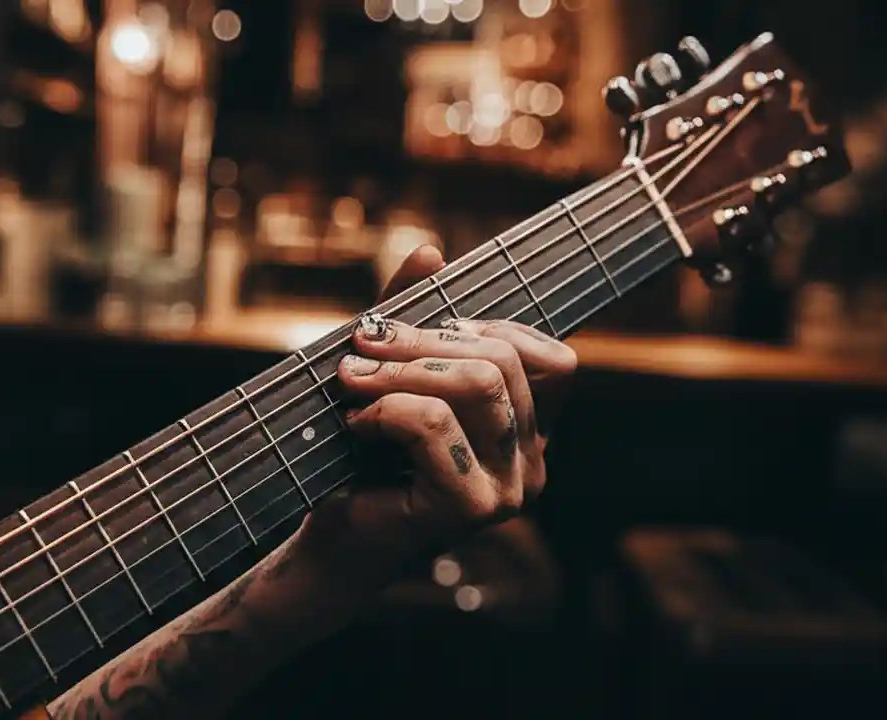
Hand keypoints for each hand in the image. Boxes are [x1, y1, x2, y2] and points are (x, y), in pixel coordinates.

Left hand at [302, 246, 576, 565]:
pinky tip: (356, 425)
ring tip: (349, 381)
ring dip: (398, 371)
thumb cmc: (363, 456)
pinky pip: (434, 423)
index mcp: (530, 430)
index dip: (491, 328)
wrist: (331, 534)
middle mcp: (533, 461)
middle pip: (502, 361)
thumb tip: (431, 252)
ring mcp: (511, 489)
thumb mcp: (390, 372)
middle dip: (420, 340)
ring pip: (475, 385)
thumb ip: (413, 316)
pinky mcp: (473, 506)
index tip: (420, 331)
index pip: (554, 360)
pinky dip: (384, 409)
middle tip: (358, 346)